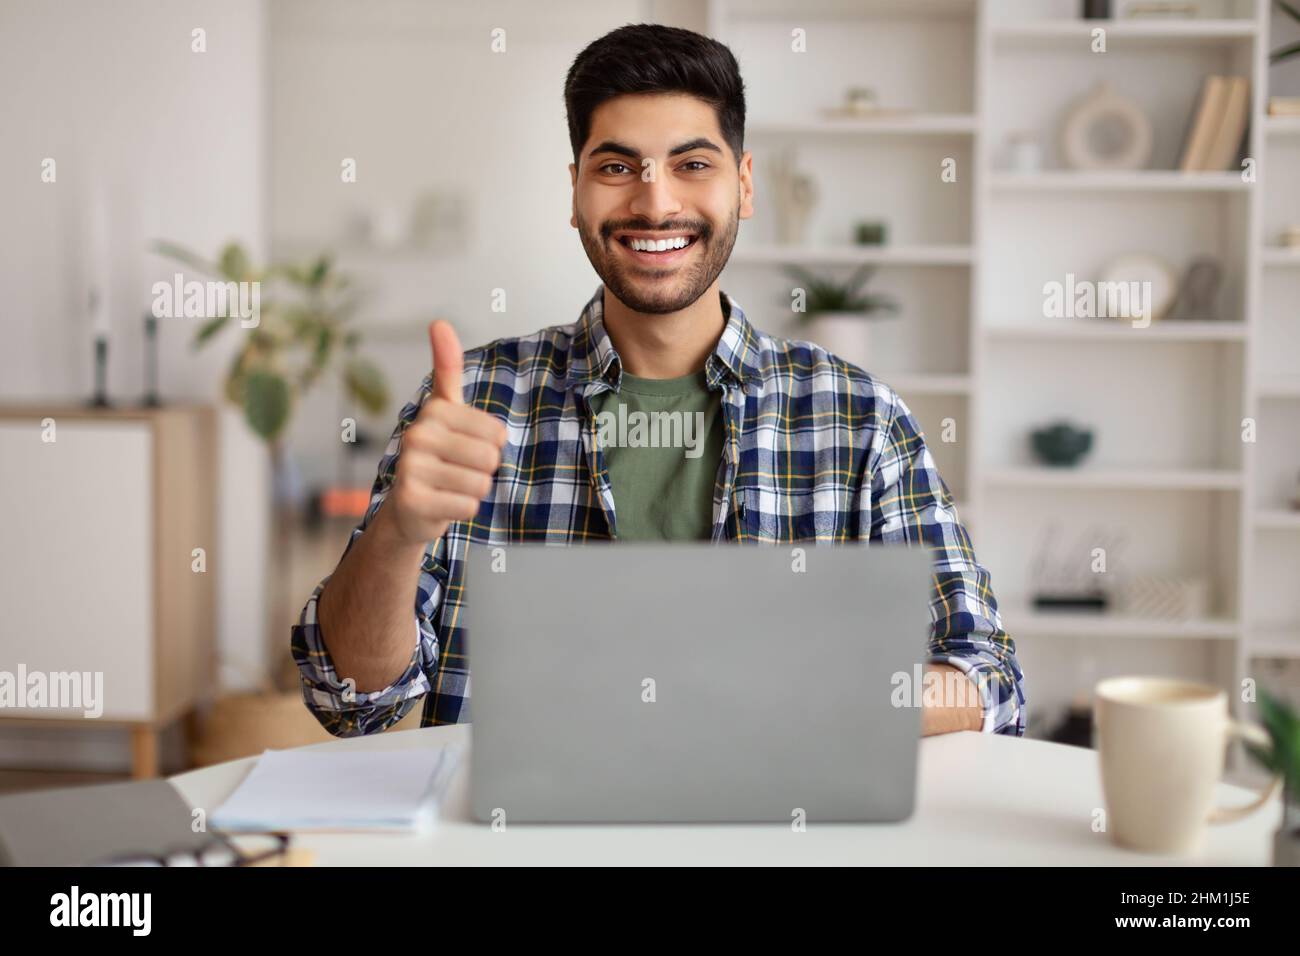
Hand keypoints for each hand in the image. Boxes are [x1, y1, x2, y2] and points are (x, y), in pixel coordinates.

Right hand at [381, 320, 507, 547]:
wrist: (408, 507)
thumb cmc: (437, 454)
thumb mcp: (445, 410)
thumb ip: (446, 369)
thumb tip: (439, 322)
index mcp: (433, 411)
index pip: (497, 433)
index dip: (492, 445)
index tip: (466, 446)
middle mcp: (416, 435)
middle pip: (490, 457)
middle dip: (484, 470)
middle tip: (459, 470)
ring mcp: (410, 468)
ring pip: (481, 483)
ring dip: (474, 490)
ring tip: (451, 486)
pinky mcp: (412, 500)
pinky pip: (468, 505)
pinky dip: (463, 509)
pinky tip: (443, 504)